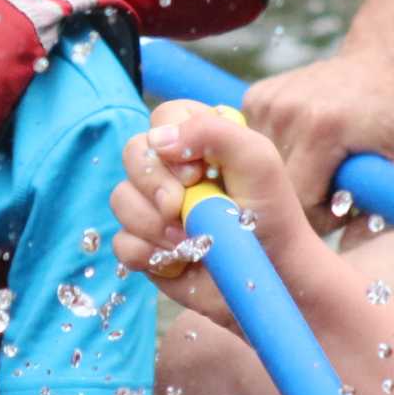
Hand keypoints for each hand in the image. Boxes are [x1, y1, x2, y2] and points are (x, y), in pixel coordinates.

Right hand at [110, 100, 323, 323]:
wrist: (272, 274)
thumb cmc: (269, 212)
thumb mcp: (256, 159)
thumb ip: (211, 131)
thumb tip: (157, 139)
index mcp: (197, 141)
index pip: (161, 119)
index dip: (169, 144)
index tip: (196, 174)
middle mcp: (169, 171)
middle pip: (132, 155)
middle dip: (155, 185)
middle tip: (182, 208)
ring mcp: (154, 208)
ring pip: (121, 200)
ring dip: (155, 224)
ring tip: (191, 240)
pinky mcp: (146, 245)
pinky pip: (121, 243)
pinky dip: (147, 254)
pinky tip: (179, 260)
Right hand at [243, 47, 393, 225]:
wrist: (384, 62)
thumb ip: (393, 211)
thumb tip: (352, 254)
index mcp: (323, 129)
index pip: (299, 204)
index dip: (322, 217)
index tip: (345, 205)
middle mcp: (286, 112)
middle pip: (275, 188)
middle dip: (303, 200)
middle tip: (334, 186)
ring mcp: (265, 101)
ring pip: (261, 170)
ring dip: (289, 176)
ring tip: (322, 160)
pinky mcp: (254, 97)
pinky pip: (253, 147)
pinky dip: (277, 153)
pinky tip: (305, 142)